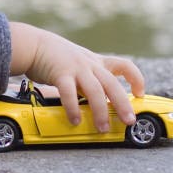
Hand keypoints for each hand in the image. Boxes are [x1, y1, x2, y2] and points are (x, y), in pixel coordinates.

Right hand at [10, 22, 144, 132]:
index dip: (136, 78)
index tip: (140, 93)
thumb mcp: (78, 62)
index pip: (124, 65)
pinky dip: (73, 108)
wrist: (33, 44)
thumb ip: (89, 77)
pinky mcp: (60, 73)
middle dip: (123, 104)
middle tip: (129, 121)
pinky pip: (70, 93)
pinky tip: (75, 120)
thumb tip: (99, 100)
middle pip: (112, 84)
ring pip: (95, 91)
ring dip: (101, 111)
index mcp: (96, 62)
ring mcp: (76, 68)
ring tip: (102, 128)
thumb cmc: (55, 57)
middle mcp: (89, 64)